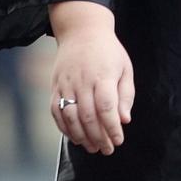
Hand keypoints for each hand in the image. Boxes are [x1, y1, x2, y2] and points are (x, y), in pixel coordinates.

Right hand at [49, 1, 134, 155]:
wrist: (81, 31)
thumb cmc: (108, 51)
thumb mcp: (125, 68)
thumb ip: (125, 95)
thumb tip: (124, 120)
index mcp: (103, 75)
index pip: (106, 108)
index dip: (112, 128)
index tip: (119, 141)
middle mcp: (82, 80)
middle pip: (88, 116)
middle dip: (99, 138)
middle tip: (107, 149)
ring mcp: (66, 83)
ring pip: (70, 117)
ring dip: (81, 137)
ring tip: (93, 147)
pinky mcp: (55, 86)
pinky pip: (57, 112)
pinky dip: (64, 128)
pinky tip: (75, 137)